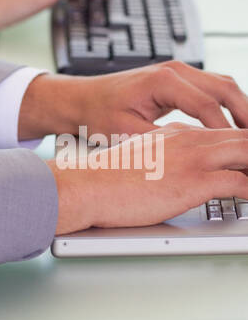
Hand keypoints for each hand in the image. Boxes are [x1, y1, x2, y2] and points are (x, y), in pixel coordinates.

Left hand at [19, 61, 247, 140]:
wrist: (78, 99)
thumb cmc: (97, 115)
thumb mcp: (127, 134)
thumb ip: (164, 144)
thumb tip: (193, 160)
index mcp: (163, 81)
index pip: (208, 107)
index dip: (228, 134)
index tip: (241, 155)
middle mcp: (174, 70)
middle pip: (226, 89)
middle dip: (246, 116)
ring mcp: (177, 71)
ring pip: (223, 86)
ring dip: (241, 109)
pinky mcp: (177, 79)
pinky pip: (213, 88)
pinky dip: (229, 106)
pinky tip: (236, 128)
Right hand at [51, 123, 247, 233]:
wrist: (86, 185)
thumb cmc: (105, 179)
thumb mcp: (139, 159)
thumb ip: (163, 161)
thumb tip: (172, 179)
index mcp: (176, 133)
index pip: (224, 133)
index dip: (244, 144)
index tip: (247, 158)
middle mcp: (188, 140)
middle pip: (243, 137)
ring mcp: (193, 158)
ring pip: (247, 152)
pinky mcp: (194, 181)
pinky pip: (240, 183)